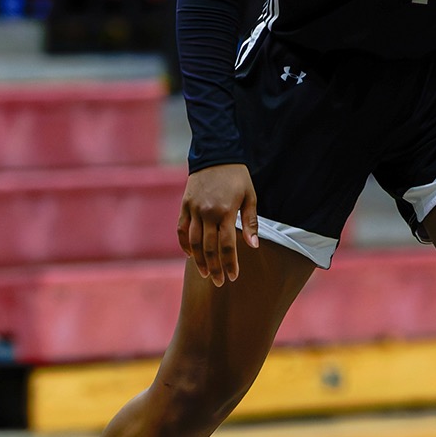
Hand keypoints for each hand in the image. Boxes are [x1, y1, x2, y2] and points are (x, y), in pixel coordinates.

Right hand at [178, 163, 257, 285]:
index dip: (230, 263)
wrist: (216, 154)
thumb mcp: (250, 197)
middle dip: (215, 267)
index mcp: (225, 212)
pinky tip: (190, 255)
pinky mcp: (184, 205)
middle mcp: (207, 213)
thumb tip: (253, 246)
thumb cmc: (237, 177)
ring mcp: (193, 209)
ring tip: (205, 273)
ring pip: (193, 242)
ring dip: (199, 260)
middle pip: (209, 248)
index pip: (227, 246)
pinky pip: (181, 229)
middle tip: (220, 282)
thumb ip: (250, 222)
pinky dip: (184, 244)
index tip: (233, 277)